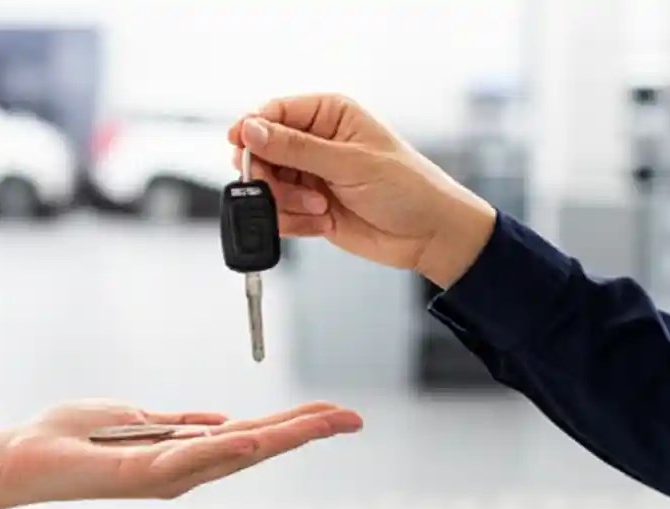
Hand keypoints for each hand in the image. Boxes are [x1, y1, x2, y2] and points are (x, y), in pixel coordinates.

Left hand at [0, 400, 361, 508]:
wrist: (22, 456)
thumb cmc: (72, 437)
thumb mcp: (137, 419)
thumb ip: (177, 423)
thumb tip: (220, 421)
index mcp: (188, 453)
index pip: (256, 436)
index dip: (298, 425)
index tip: (338, 414)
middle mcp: (185, 470)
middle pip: (260, 446)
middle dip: (307, 431)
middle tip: (353, 418)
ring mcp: (165, 474)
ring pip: (236, 452)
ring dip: (282, 438)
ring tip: (323, 422)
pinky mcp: (137, 472)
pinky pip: (185, 458)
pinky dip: (220, 449)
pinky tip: (252, 439)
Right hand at [228, 95, 497, 288]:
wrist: (430, 234)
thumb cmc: (408, 188)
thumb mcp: (350, 163)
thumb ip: (296, 148)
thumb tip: (251, 129)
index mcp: (329, 114)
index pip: (273, 112)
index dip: (251, 130)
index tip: (239, 148)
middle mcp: (316, 143)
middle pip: (262, 153)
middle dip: (270, 176)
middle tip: (290, 190)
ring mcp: (311, 177)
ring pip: (267, 188)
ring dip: (287, 204)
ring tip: (320, 208)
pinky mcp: (310, 208)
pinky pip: (280, 215)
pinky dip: (294, 223)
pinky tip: (322, 223)